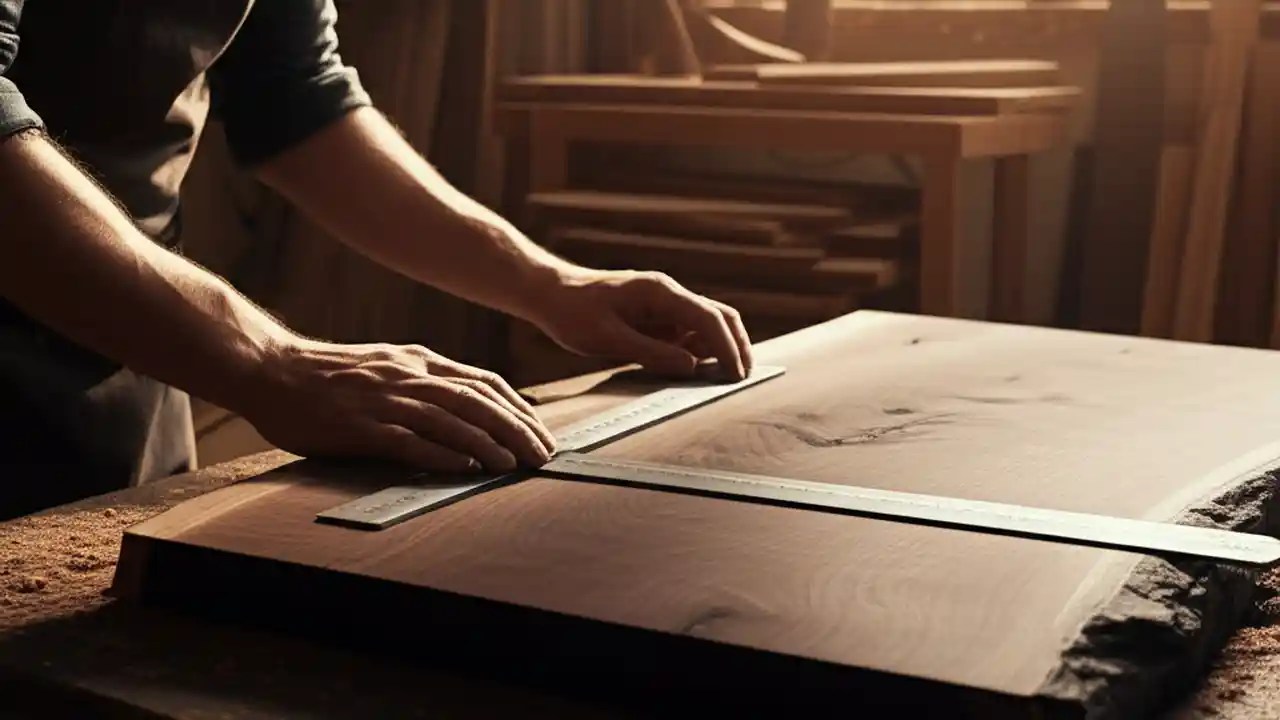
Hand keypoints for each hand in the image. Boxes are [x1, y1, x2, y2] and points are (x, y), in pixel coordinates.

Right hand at [240, 339, 556, 472]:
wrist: (269, 369)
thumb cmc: (327, 376)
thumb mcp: (385, 367)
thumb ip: (422, 382)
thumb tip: (464, 408)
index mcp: (418, 361)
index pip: (484, 382)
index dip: (518, 408)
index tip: (541, 431)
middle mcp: (409, 375)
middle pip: (478, 400)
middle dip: (517, 429)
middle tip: (543, 455)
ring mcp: (385, 399)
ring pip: (451, 419)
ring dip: (489, 443)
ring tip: (515, 465)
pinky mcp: (360, 424)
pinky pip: (408, 440)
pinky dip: (441, 453)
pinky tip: (465, 467)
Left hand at [530, 269, 754, 380]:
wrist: (551, 294)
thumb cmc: (573, 313)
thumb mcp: (607, 338)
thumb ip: (650, 352)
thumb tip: (692, 367)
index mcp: (659, 292)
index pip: (708, 318)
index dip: (728, 347)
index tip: (736, 374)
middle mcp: (668, 294)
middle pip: (719, 316)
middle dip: (736, 346)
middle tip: (743, 378)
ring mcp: (664, 305)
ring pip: (707, 325)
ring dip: (719, 350)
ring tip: (723, 381)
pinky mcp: (656, 317)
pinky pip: (688, 333)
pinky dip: (699, 352)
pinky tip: (697, 373)